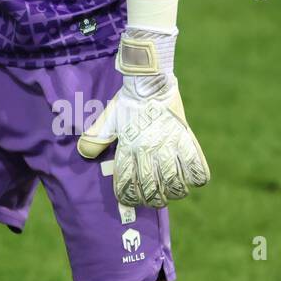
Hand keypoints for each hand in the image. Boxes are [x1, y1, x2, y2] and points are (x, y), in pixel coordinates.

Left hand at [77, 28, 210, 207]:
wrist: (150, 80)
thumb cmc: (128, 102)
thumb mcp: (109, 119)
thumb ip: (96, 137)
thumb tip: (83, 153)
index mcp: (128, 147)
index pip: (127, 184)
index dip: (129, 197)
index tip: (132, 198)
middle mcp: (148, 149)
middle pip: (153, 189)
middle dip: (153, 199)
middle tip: (155, 197)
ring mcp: (169, 144)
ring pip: (175, 183)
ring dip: (175, 191)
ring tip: (173, 189)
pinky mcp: (186, 139)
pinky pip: (197, 168)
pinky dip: (197, 177)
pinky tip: (192, 177)